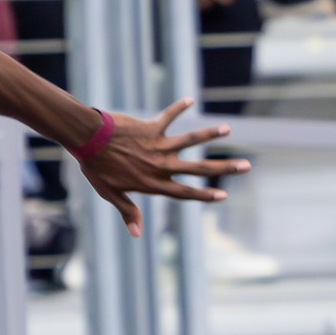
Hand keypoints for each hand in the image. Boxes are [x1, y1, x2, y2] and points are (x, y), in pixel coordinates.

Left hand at [76, 98, 250, 237]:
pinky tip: (189, 99)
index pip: (184, 192)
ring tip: (228, 128)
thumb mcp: (111, 194)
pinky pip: (168, 116)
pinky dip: (178, 107)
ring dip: (210, 133)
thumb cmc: (98, 169)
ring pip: (190, 141)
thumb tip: (137, 234)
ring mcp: (157, 146)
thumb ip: (128, 212)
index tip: (224, 195)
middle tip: (246, 166)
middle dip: (224, 168)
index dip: (205, 195)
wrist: (89, 142)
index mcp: (153, 184)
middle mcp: (160, 166)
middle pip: (198, 169)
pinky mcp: (151, 128)